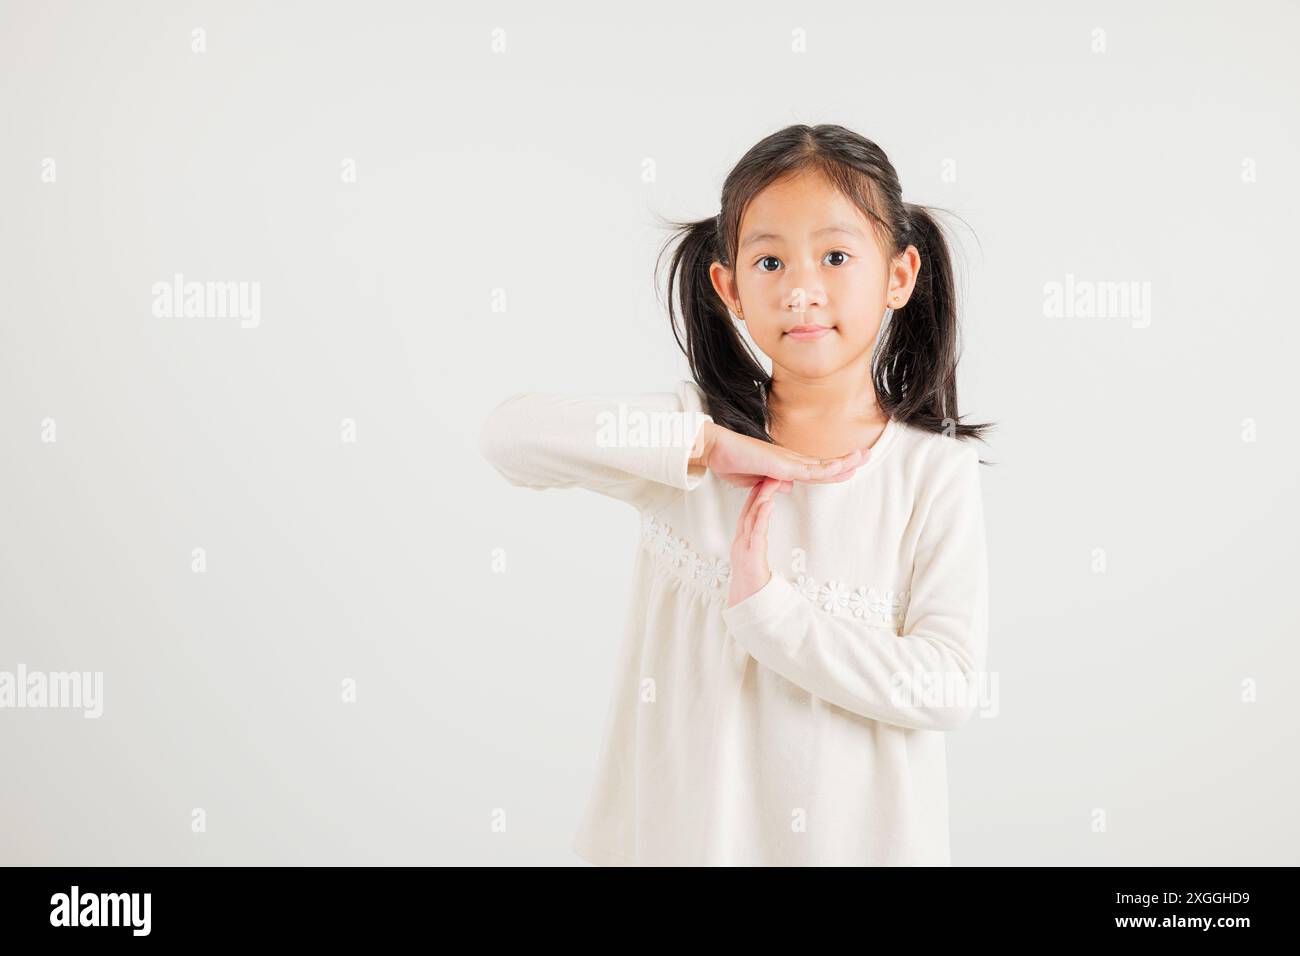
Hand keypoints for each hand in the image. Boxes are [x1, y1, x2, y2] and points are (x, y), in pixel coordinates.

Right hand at [692, 422, 870, 489]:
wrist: (717, 450)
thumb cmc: (730, 462)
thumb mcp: (754, 481)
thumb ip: (771, 483)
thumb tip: (787, 487)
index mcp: (783, 465)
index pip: (813, 470)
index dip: (832, 469)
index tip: (849, 468)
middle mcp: (790, 460)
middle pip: (823, 464)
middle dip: (846, 461)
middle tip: (866, 455)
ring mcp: (788, 461)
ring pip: (822, 465)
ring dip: (845, 462)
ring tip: (863, 456)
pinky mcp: (783, 465)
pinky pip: (811, 470)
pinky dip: (829, 469)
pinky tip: (844, 467)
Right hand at [726, 476, 789, 607]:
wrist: (747, 608)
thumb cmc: (752, 589)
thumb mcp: (756, 566)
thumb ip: (759, 551)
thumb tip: (766, 545)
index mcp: (743, 543)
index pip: (749, 515)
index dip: (754, 497)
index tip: (762, 480)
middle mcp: (741, 542)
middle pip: (749, 512)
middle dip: (758, 491)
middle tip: (767, 472)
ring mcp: (744, 548)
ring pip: (752, 518)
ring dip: (761, 498)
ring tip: (769, 482)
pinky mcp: (750, 555)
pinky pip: (757, 533)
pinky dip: (761, 516)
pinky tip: (767, 503)